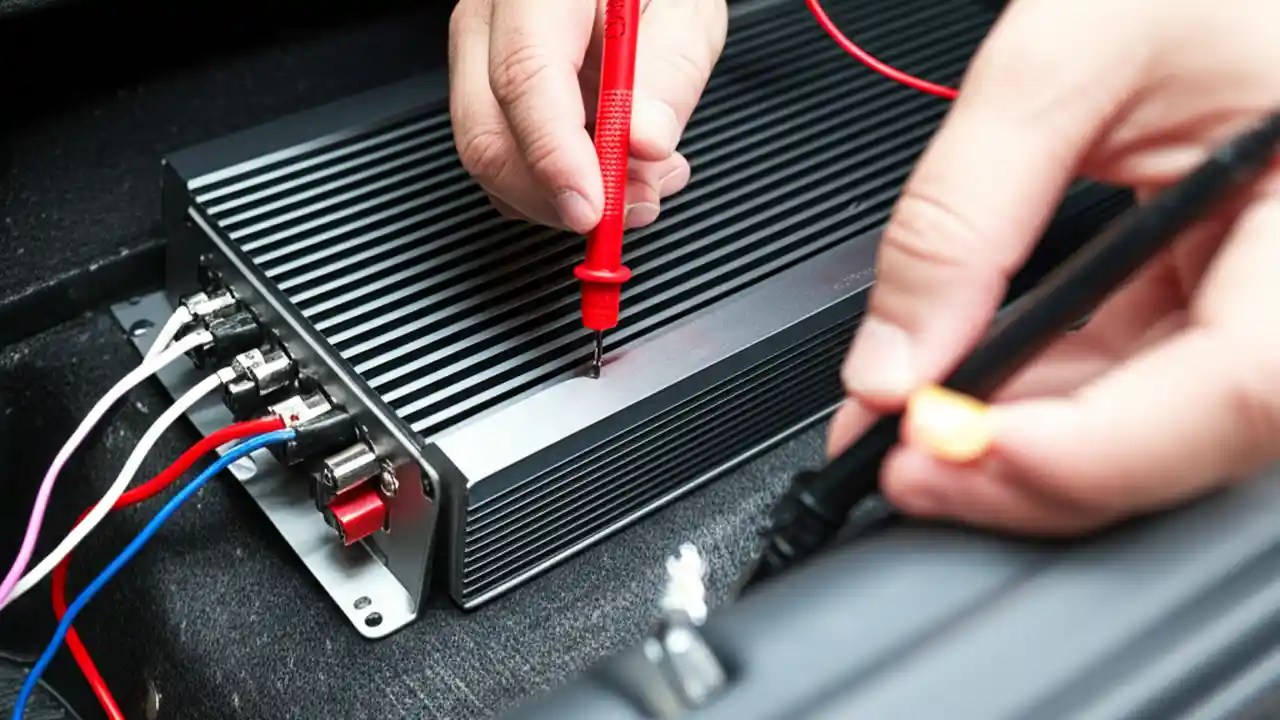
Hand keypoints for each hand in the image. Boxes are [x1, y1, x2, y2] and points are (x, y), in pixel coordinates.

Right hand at [447, 0, 727, 233]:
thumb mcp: (689, 11)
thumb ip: (671, 74)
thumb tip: (644, 143)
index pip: (523, 76)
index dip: (555, 155)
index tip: (592, 207)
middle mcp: (489, 15)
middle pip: (488, 131)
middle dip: (557, 194)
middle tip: (631, 204)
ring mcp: (477, 52)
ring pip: (490, 155)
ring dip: (562, 195)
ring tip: (639, 178)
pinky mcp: (484, 86)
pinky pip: (504, 155)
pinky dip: (554, 184)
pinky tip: (610, 166)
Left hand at [828, 0, 1279, 534]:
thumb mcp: (1066, 56)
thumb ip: (965, 211)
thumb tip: (893, 360)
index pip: (1240, 381)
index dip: (1088, 445)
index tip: (951, 443)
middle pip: (1198, 434)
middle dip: (1033, 469)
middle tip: (903, 466)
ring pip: (1165, 426)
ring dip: (1028, 448)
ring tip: (913, 436)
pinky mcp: (1237, 295)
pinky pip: (1149, 378)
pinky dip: (1051, 401)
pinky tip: (973, 397)